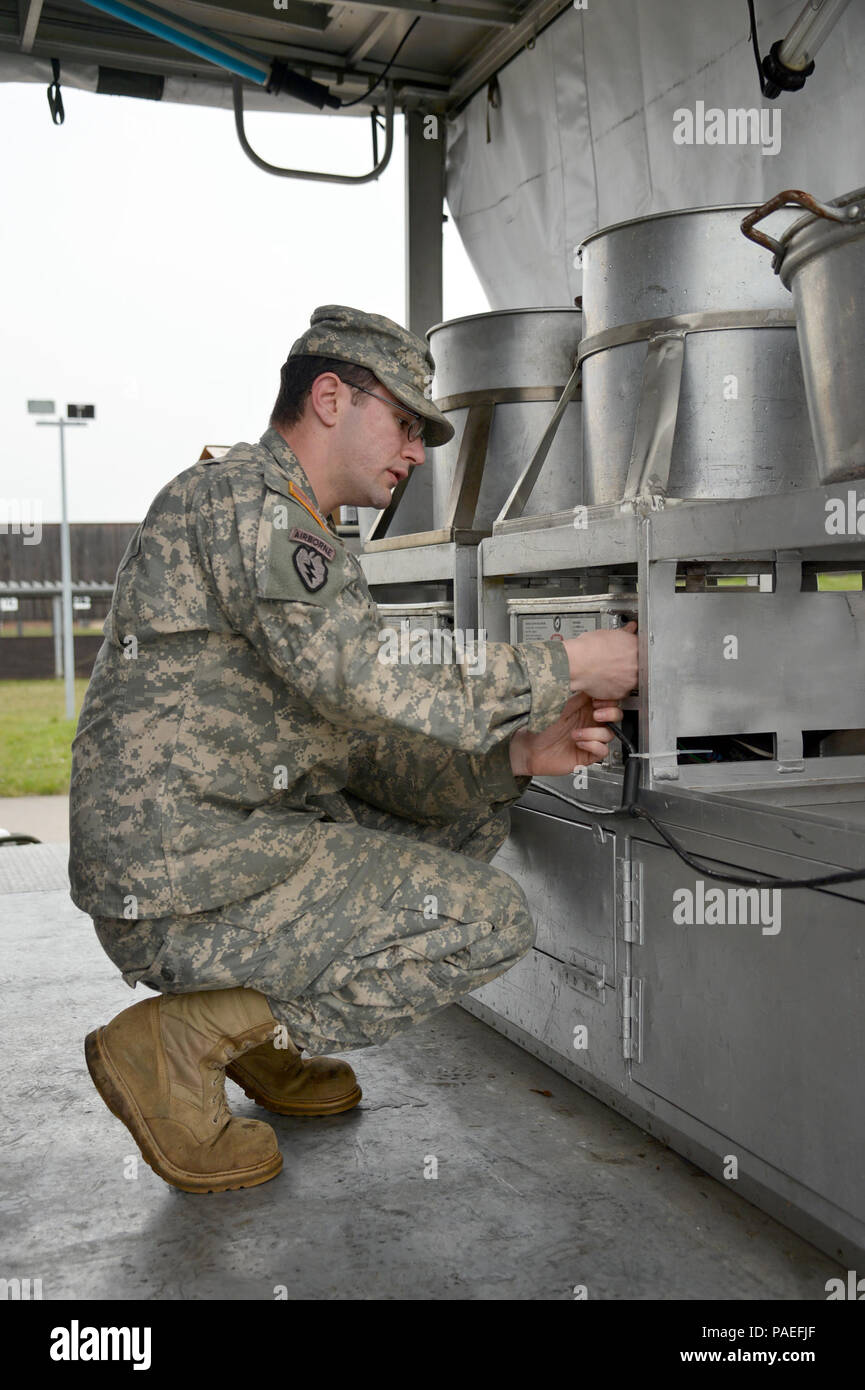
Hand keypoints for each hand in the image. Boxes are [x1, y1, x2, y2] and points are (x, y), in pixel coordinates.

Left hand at [509, 694, 623, 777]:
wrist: (528, 748)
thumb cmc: (540, 726)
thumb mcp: (561, 706)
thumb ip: (579, 696)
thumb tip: (592, 682)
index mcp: (585, 709)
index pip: (608, 702)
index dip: (608, 701)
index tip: (598, 701)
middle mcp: (590, 723)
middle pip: (616, 717)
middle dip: (610, 714)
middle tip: (595, 715)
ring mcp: (590, 738)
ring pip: (610, 734)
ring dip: (594, 733)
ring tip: (575, 733)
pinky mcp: (587, 754)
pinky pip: (603, 751)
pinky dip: (593, 746)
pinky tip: (579, 743)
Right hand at [562, 621, 637, 697]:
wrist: (576, 664)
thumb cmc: (588, 648)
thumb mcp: (608, 633)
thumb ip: (624, 632)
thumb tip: (629, 628)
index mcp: (636, 646)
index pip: (641, 647)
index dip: (632, 649)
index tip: (626, 650)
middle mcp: (637, 664)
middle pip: (638, 664)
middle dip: (628, 663)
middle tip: (615, 661)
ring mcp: (630, 680)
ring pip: (629, 678)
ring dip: (622, 676)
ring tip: (608, 670)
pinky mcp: (621, 693)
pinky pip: (620, 690)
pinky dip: (614, 686)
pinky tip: (605, 678)